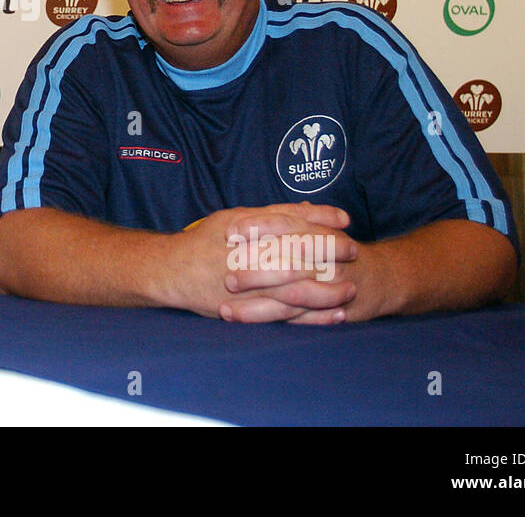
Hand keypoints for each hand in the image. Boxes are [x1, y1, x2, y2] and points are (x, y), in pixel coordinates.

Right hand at [168, 203, 358, 323]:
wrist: (170, 271)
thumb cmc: (203, 241)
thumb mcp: (232, 217)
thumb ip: (270, 214)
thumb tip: (306, 209)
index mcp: (247, 230)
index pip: (292, 222)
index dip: (321, 221)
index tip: (346, 222)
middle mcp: (249, 255)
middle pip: (299, 253)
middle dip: (330, 253)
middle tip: (355, 251)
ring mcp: (249, 285)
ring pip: (296, 288)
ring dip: (327, 289)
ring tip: (351, 288)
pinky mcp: (248, 310)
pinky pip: (285, 315)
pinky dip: (312, 316)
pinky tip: (333, 315)